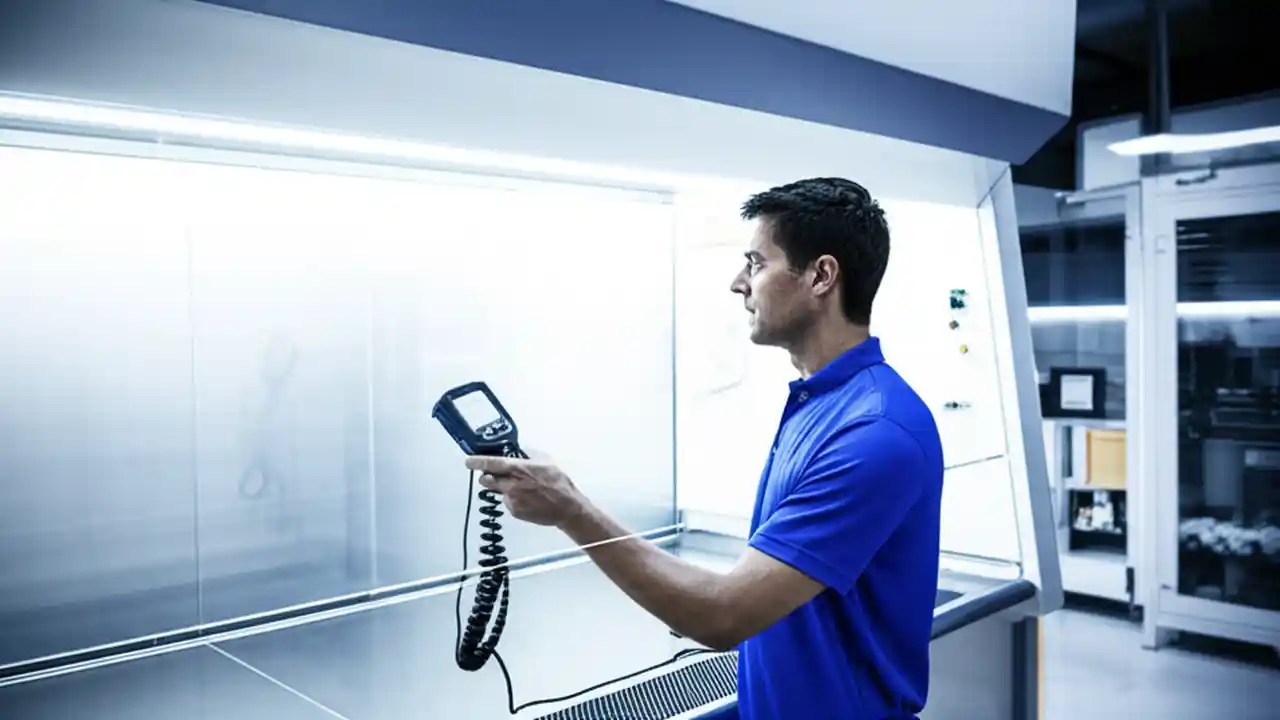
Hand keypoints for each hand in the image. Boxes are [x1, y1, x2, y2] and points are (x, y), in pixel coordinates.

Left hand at [464, 455, 587, 528]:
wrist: (567, 508)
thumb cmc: (559, 483)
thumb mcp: (546, 461)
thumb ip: (528, 455)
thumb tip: (518, 452)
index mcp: (518, 470)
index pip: (491, 464)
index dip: (476, 462)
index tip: (468, 461)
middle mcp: (511, 485)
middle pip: (486, 480)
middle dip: (487, 476)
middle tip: (494, 474)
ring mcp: (512, 500)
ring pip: (498, 491)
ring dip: (504, 488)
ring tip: (523, 489)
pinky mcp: (514, 512)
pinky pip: (507, 502)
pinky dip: (513, 499)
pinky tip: (528, 498)